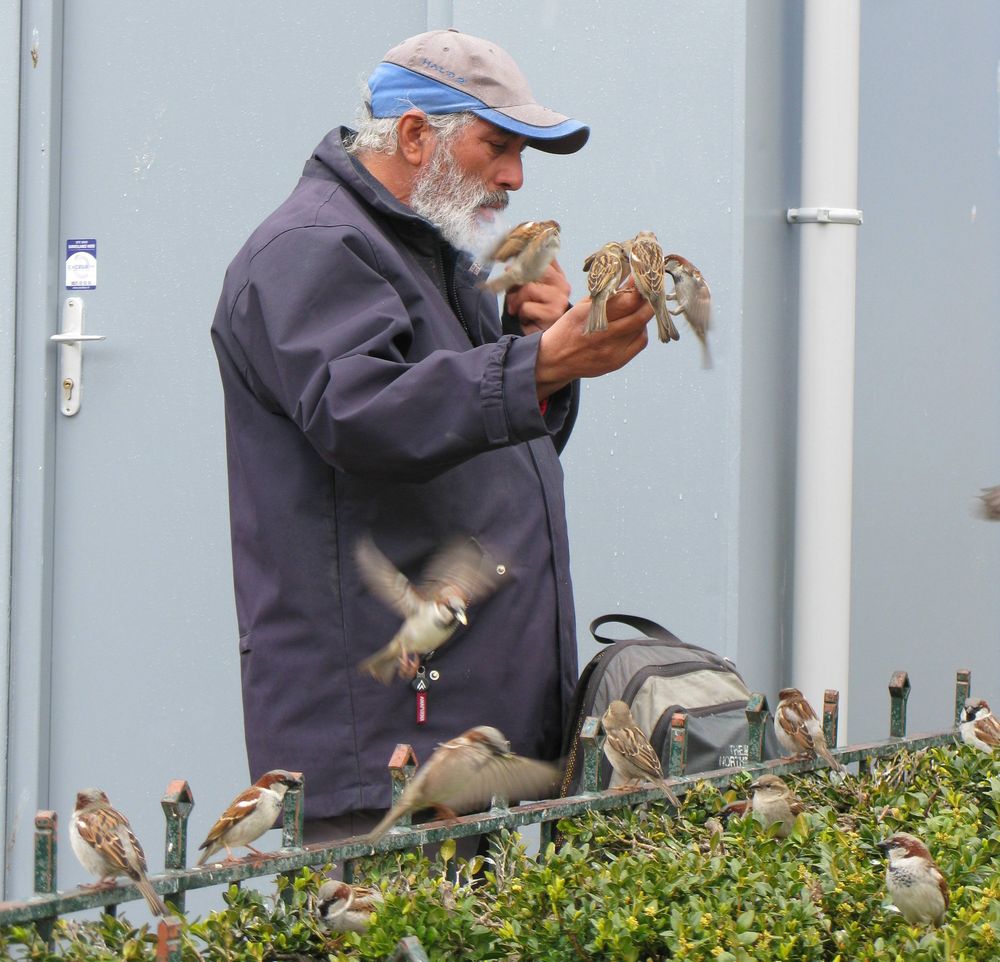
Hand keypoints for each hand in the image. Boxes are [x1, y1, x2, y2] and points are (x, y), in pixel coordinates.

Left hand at [503, 260, 571, 334]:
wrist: (539, 337)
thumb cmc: (532, 312)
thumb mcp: (527, 289)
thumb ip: (524, 274)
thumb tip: (509, 264)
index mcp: (557, 275)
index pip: (545, 255)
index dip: (527, 254)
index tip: (513, 260)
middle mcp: (562, 284)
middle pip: (533, 269)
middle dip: (516, 280)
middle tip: (510, 291)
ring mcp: (560, 298)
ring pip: (528, 288)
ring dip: (516, 300)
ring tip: (517, 309)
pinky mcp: (553, 312)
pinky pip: (526, 306)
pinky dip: (521, 313)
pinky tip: (526, 319)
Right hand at [534, 280, 651, 398]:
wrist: (555, 360)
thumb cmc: (568, 329)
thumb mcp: (580, 307)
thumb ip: (604, 294)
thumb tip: (629, 280)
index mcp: (590, 315)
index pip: (625, 300)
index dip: (639, 289)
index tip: (642, 279)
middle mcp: (602, 334)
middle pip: (639, 315)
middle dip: (648, 301)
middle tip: (649, 291)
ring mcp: (611, 350)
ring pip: (642, 327)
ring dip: (644, 314)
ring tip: (639, 307)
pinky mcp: (617, 362)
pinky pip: (640, 342)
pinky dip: (641, 331)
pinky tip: (634, 326)